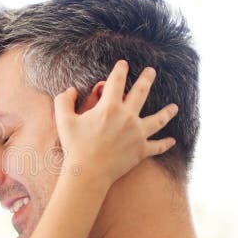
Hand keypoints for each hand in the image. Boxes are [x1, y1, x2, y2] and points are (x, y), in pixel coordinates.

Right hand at [53, 60, 177, 185]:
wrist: (88, 173)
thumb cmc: (75, 146)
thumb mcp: (63, 120)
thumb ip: (64, 100)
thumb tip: (71, 90)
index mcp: (109, 107)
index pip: (117, 82)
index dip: (120, 70)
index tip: (123, 64)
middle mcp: (127, 117)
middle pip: (141, 93)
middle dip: (147, 79)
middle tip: (151, 71)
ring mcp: (137, 134)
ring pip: (158, 119)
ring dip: (167, 112)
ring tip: (175, 107)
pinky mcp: (141, 150)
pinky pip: (157, 146)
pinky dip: (165, 144)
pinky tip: (172, 141)